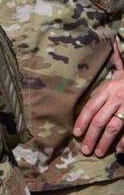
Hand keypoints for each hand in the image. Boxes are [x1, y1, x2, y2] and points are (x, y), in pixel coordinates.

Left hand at [72, 40, 123, 157]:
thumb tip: (112, 43)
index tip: (76, 134)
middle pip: (100, 120)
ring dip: (105, 141)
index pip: (91, 107)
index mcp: (109, 88)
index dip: (82, 121)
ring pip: (114, 126)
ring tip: (98, 152)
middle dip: (91, 136)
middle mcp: (117, 97)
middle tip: (84, 150)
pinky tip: (120, 150)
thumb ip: (117, 61)